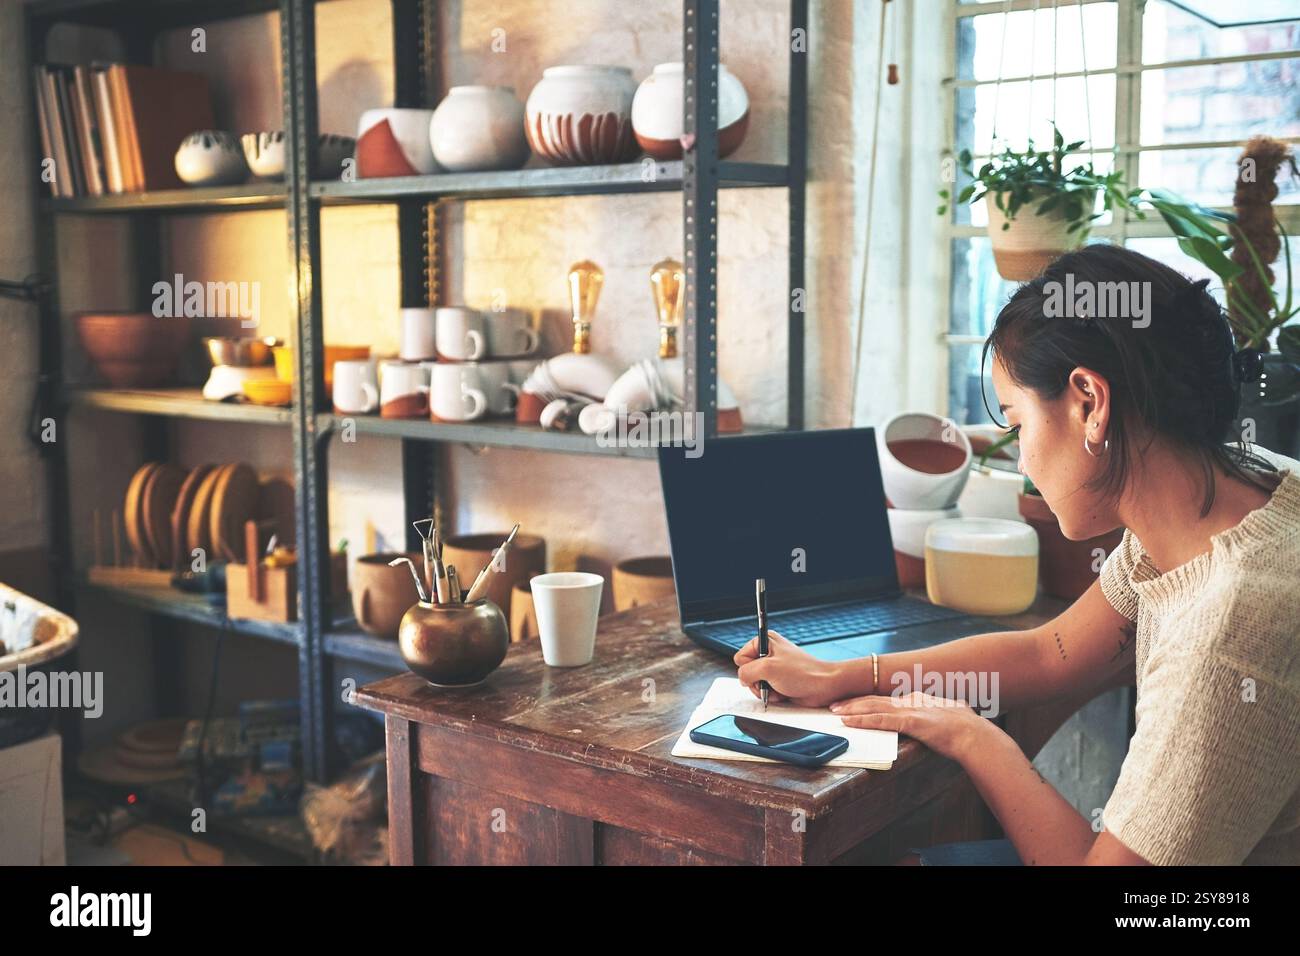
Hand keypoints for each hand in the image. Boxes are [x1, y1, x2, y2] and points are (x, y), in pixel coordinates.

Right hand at [733, 630, 846, 707]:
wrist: (823, 687)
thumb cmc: (802, 673)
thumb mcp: (768, 668)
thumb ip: (747, 672)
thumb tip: (742, 679)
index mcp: (765, 641)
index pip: (740, 657)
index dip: (749, 668)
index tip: (763, 670)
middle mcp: (768, 653)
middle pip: (747, 672)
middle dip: (757, 682)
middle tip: (771, 681)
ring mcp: (774, 668)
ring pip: (755, 684)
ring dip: (765, 690)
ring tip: (779, 688)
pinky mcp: (779, 681)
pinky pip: (765, 691)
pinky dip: (772, 695)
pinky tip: (783, 693)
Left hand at [829, 691, 992, 760]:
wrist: (976, 735)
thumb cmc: (966, 730)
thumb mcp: (948, 716)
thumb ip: (937, 715)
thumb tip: (937, 720)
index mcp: (918, 700)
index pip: (886, 699)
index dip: (867, 700)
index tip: (853, 702)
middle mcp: (911, 701)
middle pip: (875, 700)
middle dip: (853, 702)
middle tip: (834, 704)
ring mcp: (910, 710)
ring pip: (873, 707)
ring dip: (851, 709)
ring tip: (834, 711)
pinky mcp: (910, 721)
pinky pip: (880, 720)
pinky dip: (862, 720)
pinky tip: (849, 721)